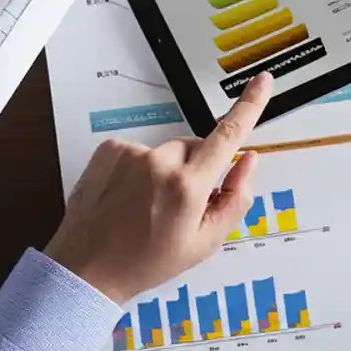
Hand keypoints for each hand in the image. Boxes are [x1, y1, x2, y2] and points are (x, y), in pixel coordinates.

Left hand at [45, 73, 272, 302]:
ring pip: (167, 152)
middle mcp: (159, 162)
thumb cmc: (146, 261)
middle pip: (196, 149)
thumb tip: (248, 160)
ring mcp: (131, 153)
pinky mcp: (109, 150)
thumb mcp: (205, 242)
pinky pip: (139, 152)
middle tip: (178, 207)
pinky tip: (128, 198)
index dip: (250, 105)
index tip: (263, 81)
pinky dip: (139, 170)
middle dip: (196, 170)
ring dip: (165, 171)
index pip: (228, 136)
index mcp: (187, 187)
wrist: (87, 269)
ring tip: (146, 208)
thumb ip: (235, 198)